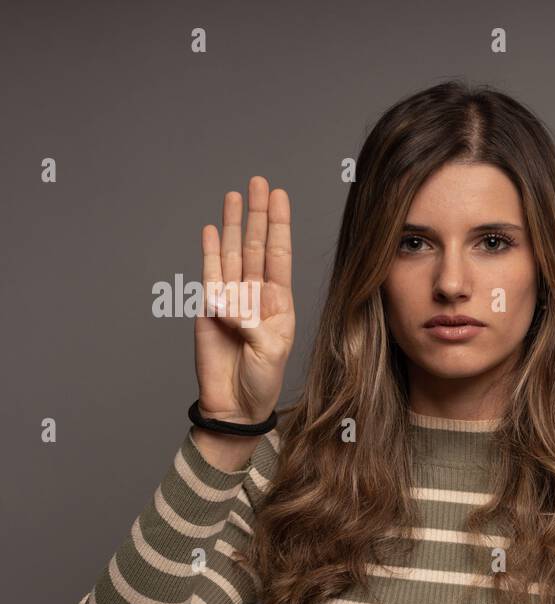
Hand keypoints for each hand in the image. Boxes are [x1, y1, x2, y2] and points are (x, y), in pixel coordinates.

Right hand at [194, 176, 294, 424]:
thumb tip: (227, 302)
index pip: (279, 255)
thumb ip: (251, 325)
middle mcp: (257, 295)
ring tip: (235, 195)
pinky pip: (210, 273)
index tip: (279, 196)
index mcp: (280, 302)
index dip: (279, 225)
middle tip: (258, 182)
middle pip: (257, 245)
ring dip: (235, 224)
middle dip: (258, 214)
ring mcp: (232, 298)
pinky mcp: (209, 307)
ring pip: (234, 253)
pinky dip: (212, 251)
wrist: (235, 404)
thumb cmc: (261, 381)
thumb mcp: (269, 352)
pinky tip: (214, 229)